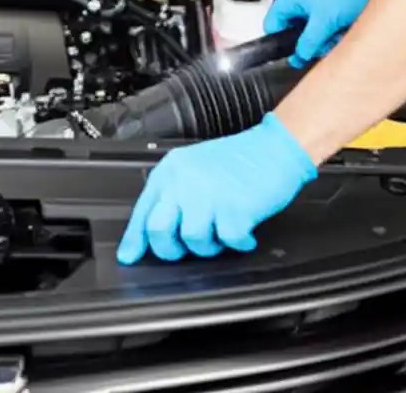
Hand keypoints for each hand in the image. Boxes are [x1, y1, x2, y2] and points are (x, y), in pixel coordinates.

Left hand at [116, 113, 317, 263]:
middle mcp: (184, 181)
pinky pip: (228, 241)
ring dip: (210, 246)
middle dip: (172, 249)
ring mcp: (208, 194)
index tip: (129, 257)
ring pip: (193, 241)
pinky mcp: (234, 207)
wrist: (276, 147)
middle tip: (187, 248)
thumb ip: (173, 197)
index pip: (142, 212)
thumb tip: (151, 233)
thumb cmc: (238, 160)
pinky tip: (244, 233)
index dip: (134, 240)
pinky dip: (238, 243)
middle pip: (158, 230)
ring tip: (222, 234)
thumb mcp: (194, 170)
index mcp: (170, 172)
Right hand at [264, 0, 392, 67]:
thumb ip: (308, 43)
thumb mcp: (325, 22)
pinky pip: (324, 24)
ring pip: (311, 29)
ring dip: (323, 37)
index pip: (273, 23)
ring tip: (337, 35)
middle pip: (294, 29)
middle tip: (321, 43)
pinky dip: (332, 31)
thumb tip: (299, 57)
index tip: (293, 52)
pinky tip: (343, 30)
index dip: (281, 40)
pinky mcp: (330, 4)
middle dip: (309, 40)